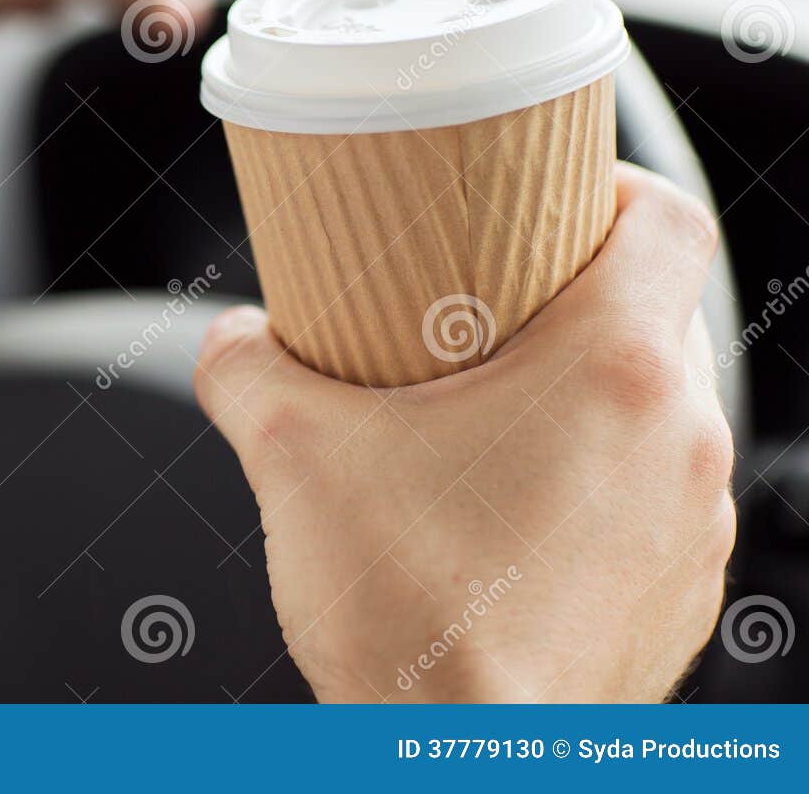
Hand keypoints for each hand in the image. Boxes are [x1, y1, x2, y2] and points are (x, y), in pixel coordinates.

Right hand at [194, 164, 734, 702]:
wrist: (459, 764)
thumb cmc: (414, 622)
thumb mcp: (292, 458)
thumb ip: (245, 370)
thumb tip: (232, 344)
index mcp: (612, 375)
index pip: (668, 220)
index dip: (616, 186)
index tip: (559, 193)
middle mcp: (678, 443)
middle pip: (656, 312)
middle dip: (575, 294)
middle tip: (488, 303)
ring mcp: (688, 527)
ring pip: (659, 409)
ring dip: (587, 392)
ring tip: (490, 411)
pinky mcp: (675, 594)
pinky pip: (652, 497)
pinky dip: (596, 478)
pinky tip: (509, 505)